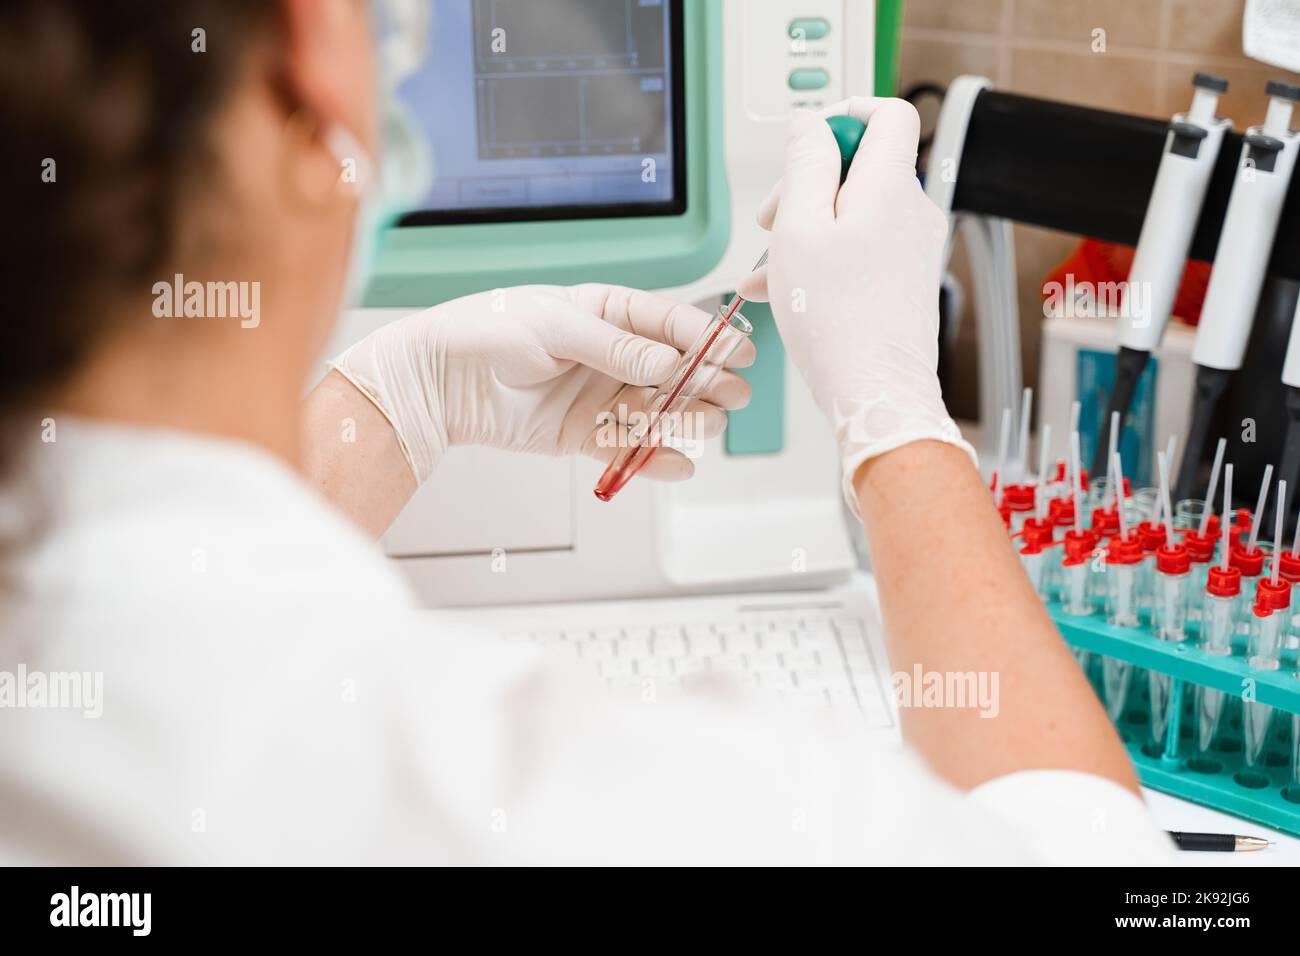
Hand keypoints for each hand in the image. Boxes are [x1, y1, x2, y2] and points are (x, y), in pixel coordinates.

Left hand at [328, 284, 754, 482]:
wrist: (438, 379)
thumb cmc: (488, 331)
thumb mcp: (558, 326)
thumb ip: (618, 348)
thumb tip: (671, 365)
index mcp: (608, 311)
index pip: (670, 323)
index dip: (708, 338)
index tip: (739, 352)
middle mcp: (612, 354)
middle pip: (675, 371)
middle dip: (707, 382)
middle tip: (731, 395)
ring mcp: (600, 395)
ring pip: (659, 411)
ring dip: (687, 420)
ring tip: (705, 426)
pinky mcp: (584, 434)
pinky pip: (628, 447)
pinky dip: (654, 458)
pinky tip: (678, 463)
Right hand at [736, 98, 974, 511]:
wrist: (875, 394)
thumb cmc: (836, 322)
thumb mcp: (798, 229)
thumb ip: (804, 165)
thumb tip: (810, 127)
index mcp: (889, 188)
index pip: (890, 115)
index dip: (846, 114)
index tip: (810, 137)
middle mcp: (912, 213)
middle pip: (860, 168)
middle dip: (807, 184)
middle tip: (770, 219)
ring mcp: (912, 250)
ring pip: (853, 215)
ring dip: (805, 230)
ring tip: (764, 270)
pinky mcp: (904, 283)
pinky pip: (860, 251)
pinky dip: (822, 259)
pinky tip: (781, 292)